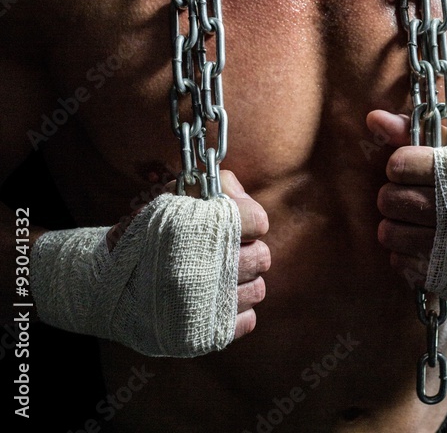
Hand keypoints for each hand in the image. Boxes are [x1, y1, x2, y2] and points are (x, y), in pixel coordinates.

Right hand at [106, 169, 269, 339]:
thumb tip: (244, 197)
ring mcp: (205, 308)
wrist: (108, 288)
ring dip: (244, 280)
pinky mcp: (205, 336)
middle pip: (261, 256)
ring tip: (221, 275)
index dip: (249, 217)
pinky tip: (216, 299)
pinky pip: (248, 319)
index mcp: (194, 233)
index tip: (238, 220)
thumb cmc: (144, 238)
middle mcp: (202, 272)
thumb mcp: (170, 200)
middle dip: (248, 248)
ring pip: (257, 288)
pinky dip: (237, 309)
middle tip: (228, 249)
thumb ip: (211, 188)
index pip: (256, 220)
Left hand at [367, 108, 446, 305]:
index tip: (410, 169)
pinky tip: (422, 244)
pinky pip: (400, 263)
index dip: (399, 165)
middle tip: (409, 195)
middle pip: (389, 199)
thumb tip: (373, 118)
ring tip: (412, 220)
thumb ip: (413, 133)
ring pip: (389, 233)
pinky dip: (404, 253)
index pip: (399, 164)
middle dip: (393, 194)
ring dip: (394, 225)